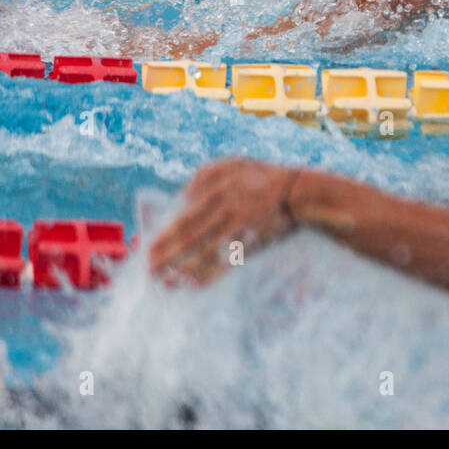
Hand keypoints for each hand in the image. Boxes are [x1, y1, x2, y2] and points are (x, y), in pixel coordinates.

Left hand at [150, 158, 301, 286]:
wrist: (301, 191)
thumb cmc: (264, 176)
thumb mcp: (235, 163)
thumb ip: (205, 175)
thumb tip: (181, 195)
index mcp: (219, 190)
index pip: (185, 218)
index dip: (166, 236)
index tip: (148, 250)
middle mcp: (227, 210)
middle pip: (191, 237)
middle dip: (168, 256)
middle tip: (149, 271)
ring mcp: (241, 228)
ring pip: (207, 253)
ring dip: (184, 269)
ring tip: (166, 282)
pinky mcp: (254, 242)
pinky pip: (228, 262)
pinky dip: (211, 275)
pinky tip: (195, 285)